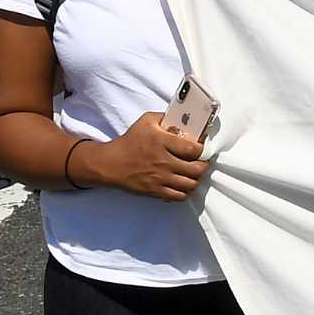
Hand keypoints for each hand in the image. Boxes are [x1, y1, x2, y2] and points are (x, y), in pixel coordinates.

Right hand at [79, 111, 209, 200]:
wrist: (109, 163)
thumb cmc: (129, 141)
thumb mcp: (146, 121)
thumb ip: (166, 117)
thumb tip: (184, 118)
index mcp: (162, 142)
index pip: (194, 149)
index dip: (204, 150)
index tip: (203, 148)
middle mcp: (163, 162)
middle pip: (197, 169)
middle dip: (204, 166)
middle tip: (202, 162)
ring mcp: (159, 178)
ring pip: (190, 184)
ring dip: (196, 179)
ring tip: (193, 174)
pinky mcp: (154, 191)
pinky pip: (178, 196)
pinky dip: (185, 192)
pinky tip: (183, 185)